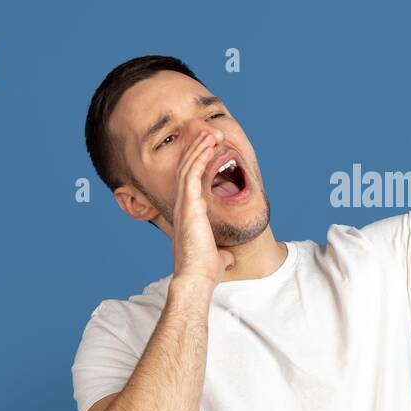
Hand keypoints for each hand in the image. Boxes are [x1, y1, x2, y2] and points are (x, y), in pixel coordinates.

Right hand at [171, 129, 235, 282]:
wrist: (197, 277)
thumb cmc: (205, 270)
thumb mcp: (216, 257)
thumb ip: (220, 252)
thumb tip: (227, 257)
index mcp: (189, 214)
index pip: (191, 183)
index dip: (199, 165)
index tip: (210, 152)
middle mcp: (183, 206)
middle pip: (187, 169)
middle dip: (198, 150)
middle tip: (210, 135)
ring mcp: (184, 204)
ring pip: (188, 167)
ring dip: (200, 148)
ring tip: (211, 133)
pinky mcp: (189, 204)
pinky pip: (193, 173)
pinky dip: (200, 156)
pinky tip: (210, 144)